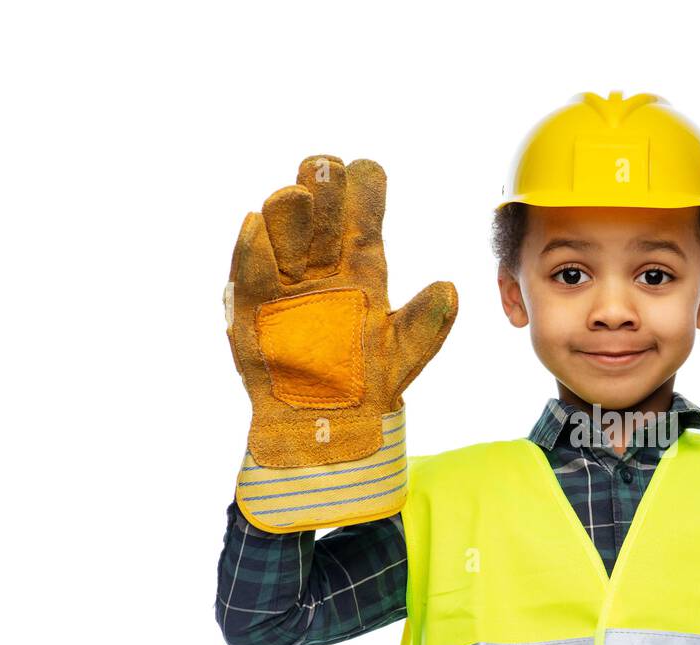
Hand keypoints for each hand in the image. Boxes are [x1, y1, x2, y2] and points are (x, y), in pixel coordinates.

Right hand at [225, 155, 456, 530]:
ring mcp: (285, 279)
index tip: (368, 170)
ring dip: (288, 210)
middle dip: (323, 186)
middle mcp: (322, 264)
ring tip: (295, 195)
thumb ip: (427, 321)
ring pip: (281, 230)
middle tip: (328, 166)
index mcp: (362, 267)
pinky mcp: (252, 303)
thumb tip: (451, 287)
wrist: (328, 423)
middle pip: (320, 212)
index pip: (362, 217)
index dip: (364, 191)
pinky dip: (252, 249)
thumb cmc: (370, 384)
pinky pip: (249, 269)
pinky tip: (256, 226)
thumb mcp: (404, 353)